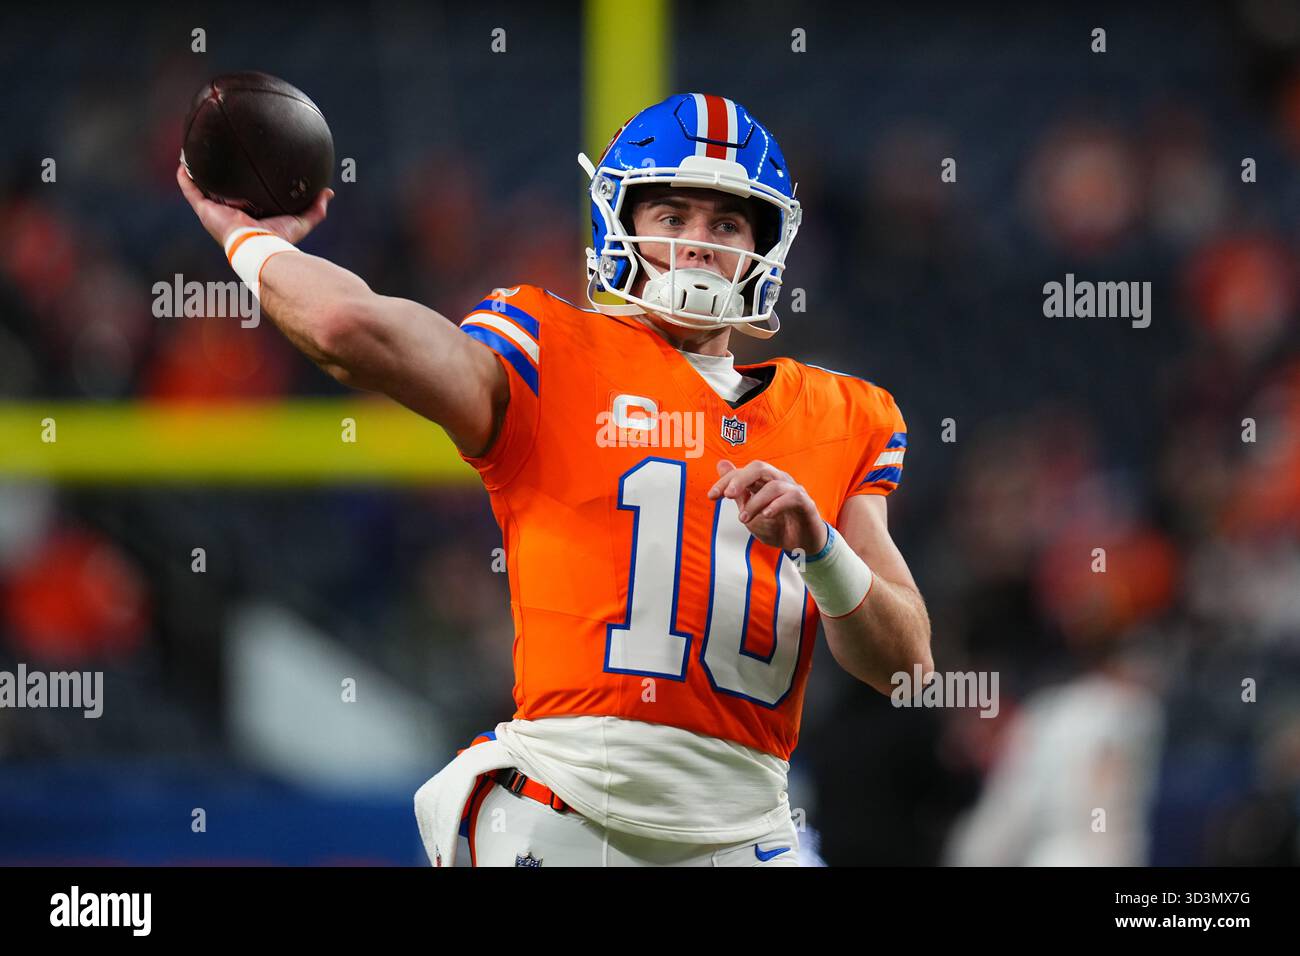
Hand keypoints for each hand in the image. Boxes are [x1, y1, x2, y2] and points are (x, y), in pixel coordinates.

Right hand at [176, 161, 332, 246]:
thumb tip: (329, 193)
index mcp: (249, 217)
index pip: (244, 199)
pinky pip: (191, 190)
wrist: (258, 247)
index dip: (242, 187)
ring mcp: (215, 212)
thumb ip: (315, 208)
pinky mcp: (205, 210)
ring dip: (198, 173)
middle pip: (222, 193)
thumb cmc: (278, 239)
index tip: (244, 171)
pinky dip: (185, 177)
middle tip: (217, 158)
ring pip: (203, 189)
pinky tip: (183, 162)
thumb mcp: (300, 221)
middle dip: (218, 178)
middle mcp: (230, 214)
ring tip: (194, 154)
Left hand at [707, 459, 827, 555]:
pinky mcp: (806, 503)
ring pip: (773, 485)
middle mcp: (779, 480)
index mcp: (764, 481)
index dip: (725, 481)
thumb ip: (738, 490)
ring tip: (744, 519)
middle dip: (740, 479)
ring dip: (755, 502)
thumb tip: (721, 464)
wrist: (801, 545)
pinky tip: (766, 515)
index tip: (711, 496)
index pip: (743, 472)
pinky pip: (792, 496)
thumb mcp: (751, 510)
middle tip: (728, 495)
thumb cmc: (777, 526)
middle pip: (759, 468)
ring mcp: (793, 490)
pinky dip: (777, 505)